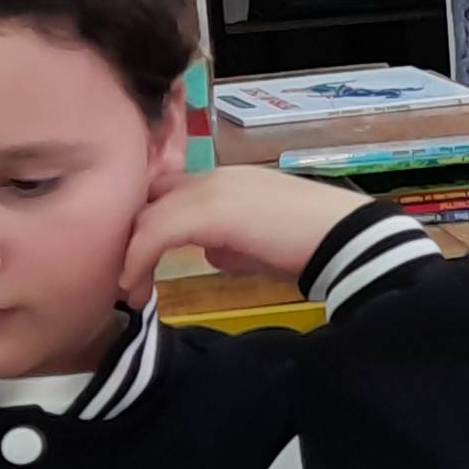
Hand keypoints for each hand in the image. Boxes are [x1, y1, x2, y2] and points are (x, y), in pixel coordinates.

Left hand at [117, 168, 372, 300]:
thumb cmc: (310, 243)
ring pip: (147, 216)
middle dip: (131, 240)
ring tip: (128, 291)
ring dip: (130, 255)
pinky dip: (139, 260)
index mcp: (227, 181)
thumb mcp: (259, 242)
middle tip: (126, 279)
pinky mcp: (207, 211)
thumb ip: (229, 242)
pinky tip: (135, 287)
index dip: (148, 223)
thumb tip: (208, 253)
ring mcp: (209, 190)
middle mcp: (212, 178)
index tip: (139, 260)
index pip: (168, 192)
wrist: (342, 236)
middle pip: (149, 201)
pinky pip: (155, 233)